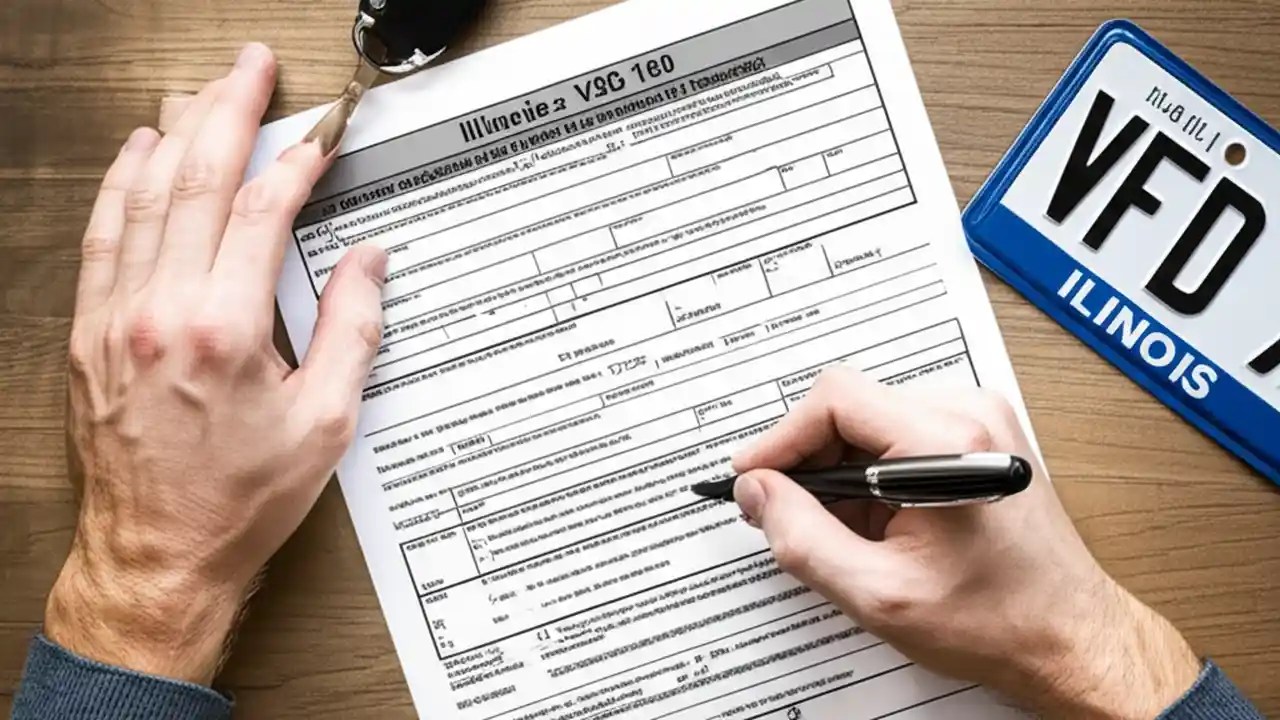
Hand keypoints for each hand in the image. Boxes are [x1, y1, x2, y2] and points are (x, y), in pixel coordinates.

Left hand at [47, 44, 386, 684]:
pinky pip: (104, 236)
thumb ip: (352, 331)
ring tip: (203, 93)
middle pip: (197, 181)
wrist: (157, 555)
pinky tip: (138, 154)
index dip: (296, 163)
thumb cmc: (239, 500)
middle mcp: (159, 312)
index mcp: (224, 331)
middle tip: (252, 68)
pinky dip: (123, 185)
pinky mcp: (89, 334)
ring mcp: (115, 318)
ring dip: (177, 135)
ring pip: (144, 196)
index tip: (320, 137)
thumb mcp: (325, 424)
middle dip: (229, 112)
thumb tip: (367, 264)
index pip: (263, 213)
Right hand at [731, 367, 1199, 718]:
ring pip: (869, 420)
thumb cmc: (999, 621)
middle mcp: (969, 416)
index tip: (752, 475)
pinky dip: (868, 473)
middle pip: (849, 406)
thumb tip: (758, 493)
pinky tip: (872, 522)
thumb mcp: (879, 594)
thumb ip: (803, 538)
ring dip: (838, 471)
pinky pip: (896, 434)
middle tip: (780, 511)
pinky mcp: (978, 437)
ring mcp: (978, 422)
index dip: (780, 438)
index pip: (835, 399)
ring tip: (840, 530)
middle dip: (806, 461)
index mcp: (949, 443)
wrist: (1069, 636)